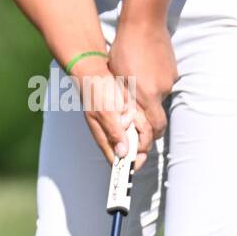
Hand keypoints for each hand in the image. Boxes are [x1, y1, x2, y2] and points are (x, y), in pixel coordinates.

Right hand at [69, 55, 152, 169]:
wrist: (96, 72)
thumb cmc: (96, 92)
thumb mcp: (105, 112)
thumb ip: (114, 132)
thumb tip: (123, 154)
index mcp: (106, 140)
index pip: (119, 162)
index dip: (130, 163)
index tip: (140, 155)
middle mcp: (115, 135)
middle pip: (134, 149)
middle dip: (138, 138)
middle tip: (131, 121)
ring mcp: (122, 126)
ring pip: (140, 134)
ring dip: (138, 123)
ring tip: (126, 107)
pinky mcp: (128, 116)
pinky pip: (140, 121)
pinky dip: (138, 114)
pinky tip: (129, 103)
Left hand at [108, 18, 177, 139]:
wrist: (144, 23)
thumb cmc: (125, 49)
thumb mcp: (119, 78)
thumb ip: (126, 100)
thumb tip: (128, 119)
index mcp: (148, 94)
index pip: (157, 127)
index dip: (152, 137)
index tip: (144, 141)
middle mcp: (163, 89)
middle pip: (157, 112)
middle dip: (148, 115)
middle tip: (136, 112)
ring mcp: (170, 78)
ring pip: (159, 95)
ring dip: (150, 95)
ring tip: (136, 83)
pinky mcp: (173, 69)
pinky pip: (163, 82)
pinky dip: (154, 82)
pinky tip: (144, 71)